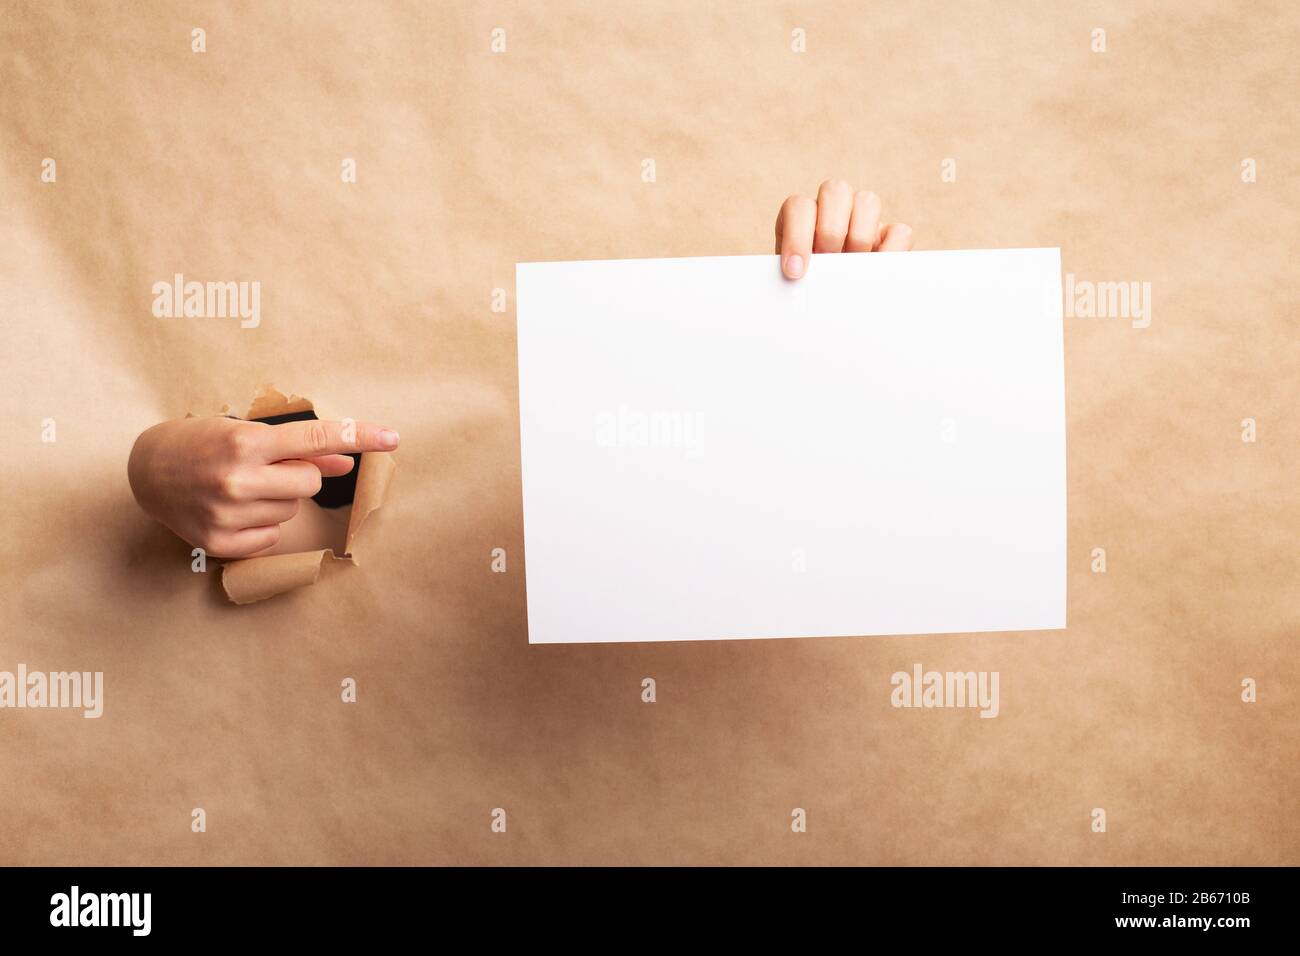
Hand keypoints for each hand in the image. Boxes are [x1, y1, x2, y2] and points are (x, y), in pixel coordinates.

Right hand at [128, 415, 399, 556]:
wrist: (146, 470)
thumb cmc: (202, 442)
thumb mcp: (247, 432)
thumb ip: (298, 448)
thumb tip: (344, 462)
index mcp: (245, 443)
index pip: (314, 438)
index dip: (358, 436)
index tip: (393, 437)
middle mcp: (237, 478)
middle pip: (310, 482)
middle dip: (299, 474)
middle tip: (266, 467)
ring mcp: (228, 514)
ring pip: (291, 511)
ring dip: (277, 499)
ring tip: (241, 486)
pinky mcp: (220, 543)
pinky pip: (272, 537)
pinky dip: (261, 525)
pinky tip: (234, 510)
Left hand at [775, 179, 913, 278]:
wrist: (822, 302)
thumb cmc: (805, 288)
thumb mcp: (792, 282)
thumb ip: (792, 276)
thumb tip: (798, 278)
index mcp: (803, 216)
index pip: (799, 206)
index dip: (797, 237)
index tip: (795, 271)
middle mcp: (834, 209)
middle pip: (836, 191)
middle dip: (830, 231)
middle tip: (827, 262)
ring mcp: (864, 219)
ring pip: (868, 201)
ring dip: (859, 237)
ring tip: (852, 270)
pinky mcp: (890, 237)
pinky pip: (900, 231)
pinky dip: (892, 250)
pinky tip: (877, 273)